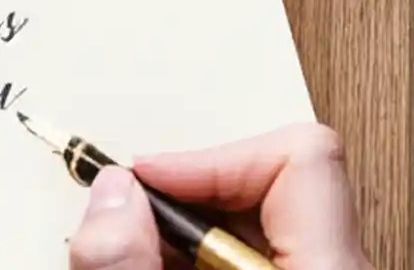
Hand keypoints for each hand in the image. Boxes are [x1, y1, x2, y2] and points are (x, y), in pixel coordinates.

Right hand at [68, 123, 370, 269]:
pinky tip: (160, 268)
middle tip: (129, 220)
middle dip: (186, 193)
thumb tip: (112, 199)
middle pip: (271, 178)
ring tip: (138, 251)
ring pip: (258, 216)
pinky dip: (197, 256)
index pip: (301, 156)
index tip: (146, 176)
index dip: (209, 156)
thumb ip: (134, 267)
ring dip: (186, 226)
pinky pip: (256, 250)